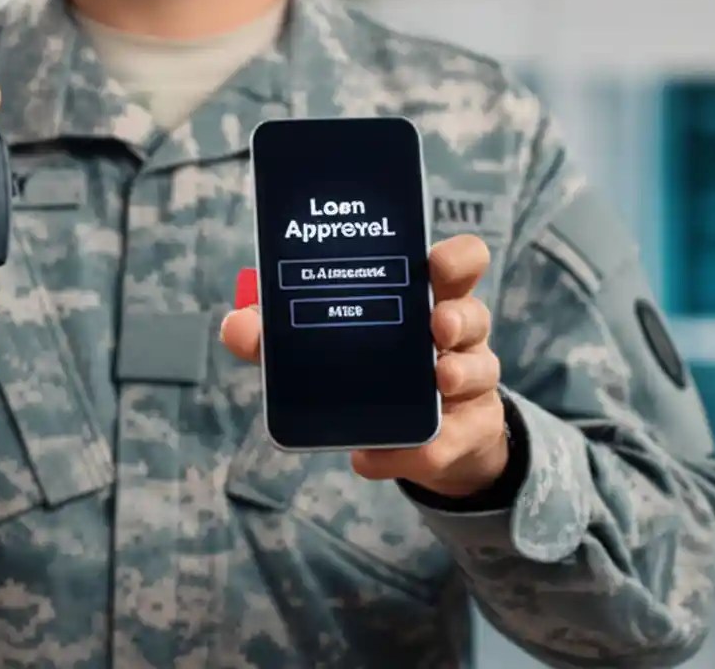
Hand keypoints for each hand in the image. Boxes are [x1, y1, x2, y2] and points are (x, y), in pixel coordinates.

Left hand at [219, 235, 507, 497]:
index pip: (457, 265)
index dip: (455, 258)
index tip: (432, 262)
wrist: (418, 441)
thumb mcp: (324, 352)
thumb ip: (277, 338)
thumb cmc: (370, 373)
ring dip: (457, 372)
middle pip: (473, 310)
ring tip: (439, 379)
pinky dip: (405, 452)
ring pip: (478, 368)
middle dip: (459, 314)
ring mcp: (467, 381)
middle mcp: (453, 335)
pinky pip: (442, 443)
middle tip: (437, 325)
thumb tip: (236, 325)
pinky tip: (370, 457)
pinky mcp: (463, 433)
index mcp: (424, 300)